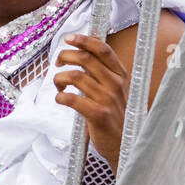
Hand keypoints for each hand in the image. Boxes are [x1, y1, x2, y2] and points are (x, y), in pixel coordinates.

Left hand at [54, 33, 128, 172]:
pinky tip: (61, 99)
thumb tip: (82, 55)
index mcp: (121, 75)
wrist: (127, 146)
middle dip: (65, 56)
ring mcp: (107, 99)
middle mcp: (116, 84)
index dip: (84, 40)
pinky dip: (61, 96)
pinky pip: (72, 99)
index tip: (69, 38)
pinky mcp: (98, 115)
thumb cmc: (117, 118)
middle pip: (85, 58)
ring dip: (60, 78)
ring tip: (59, 85)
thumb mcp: (116, 92)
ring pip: (75, 76)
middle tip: (58, 63)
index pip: (103, 49)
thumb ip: (103, 74)